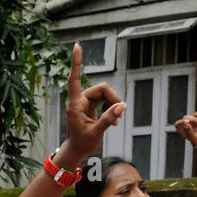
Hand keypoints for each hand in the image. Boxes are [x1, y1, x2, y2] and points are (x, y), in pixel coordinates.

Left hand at [59, 43, 125, 168]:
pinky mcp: (90, 106)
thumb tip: (122, 106)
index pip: (75, 79)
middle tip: (119, 114)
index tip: (77, 46)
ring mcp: (85, 102)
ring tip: (116, 120)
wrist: (76, 151)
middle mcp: (79, 100)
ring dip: (113, 104)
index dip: (77, 62)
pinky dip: (111, 108)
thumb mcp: (96, 132)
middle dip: (113, 99)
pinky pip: (105, 100)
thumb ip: (108, 118)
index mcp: (75, 104)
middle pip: (102, 88)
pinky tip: (114, 120)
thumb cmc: (81, 144)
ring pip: (105, 93)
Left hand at [174, 109, 196, 149]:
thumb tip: (186, 125)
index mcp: (185, 131)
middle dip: (195, 120)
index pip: (178, 124)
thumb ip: (190, 133)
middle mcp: (189, 124)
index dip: (181, 122)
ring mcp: (196, 119)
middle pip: (187, 117)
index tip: (187, 122)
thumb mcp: (196, 139)